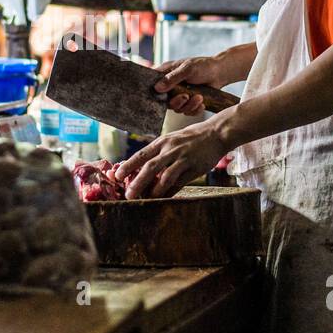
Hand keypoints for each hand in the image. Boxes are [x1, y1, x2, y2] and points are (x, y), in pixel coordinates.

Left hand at [115, 119, 230, 198]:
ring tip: (145, 199)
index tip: (116, 176)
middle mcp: (170, 149)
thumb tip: (141, 168)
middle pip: (149, 167)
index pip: (141, 154)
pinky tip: (163, 198)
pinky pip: (179, 182)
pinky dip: (170, 192)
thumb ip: (158, 153)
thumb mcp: (172, 140)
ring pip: (165, 176)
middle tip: (128, 194)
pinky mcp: (194, 167)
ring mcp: (183, 158)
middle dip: (137, 182)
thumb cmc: (191, 138)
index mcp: (162, 142)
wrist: (216, 133)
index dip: (128, 166)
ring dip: (154, 190)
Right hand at [153, 55, 222, 114]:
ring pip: (177, 108)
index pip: (152, 83)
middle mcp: (170, 86)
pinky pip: (188, 112)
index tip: (159, 95)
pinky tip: (202, 102)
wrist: (219, 73)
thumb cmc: (203, 66)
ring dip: (189, 105)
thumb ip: (172, 78)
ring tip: (199, 97)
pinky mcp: (189, 103)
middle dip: (176, 102)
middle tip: (186, 96)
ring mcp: (179, 95)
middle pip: (165, 101)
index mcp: (166, 74)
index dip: (152, 91)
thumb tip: (157, 88)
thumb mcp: (187, 69)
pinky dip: (195, 109)